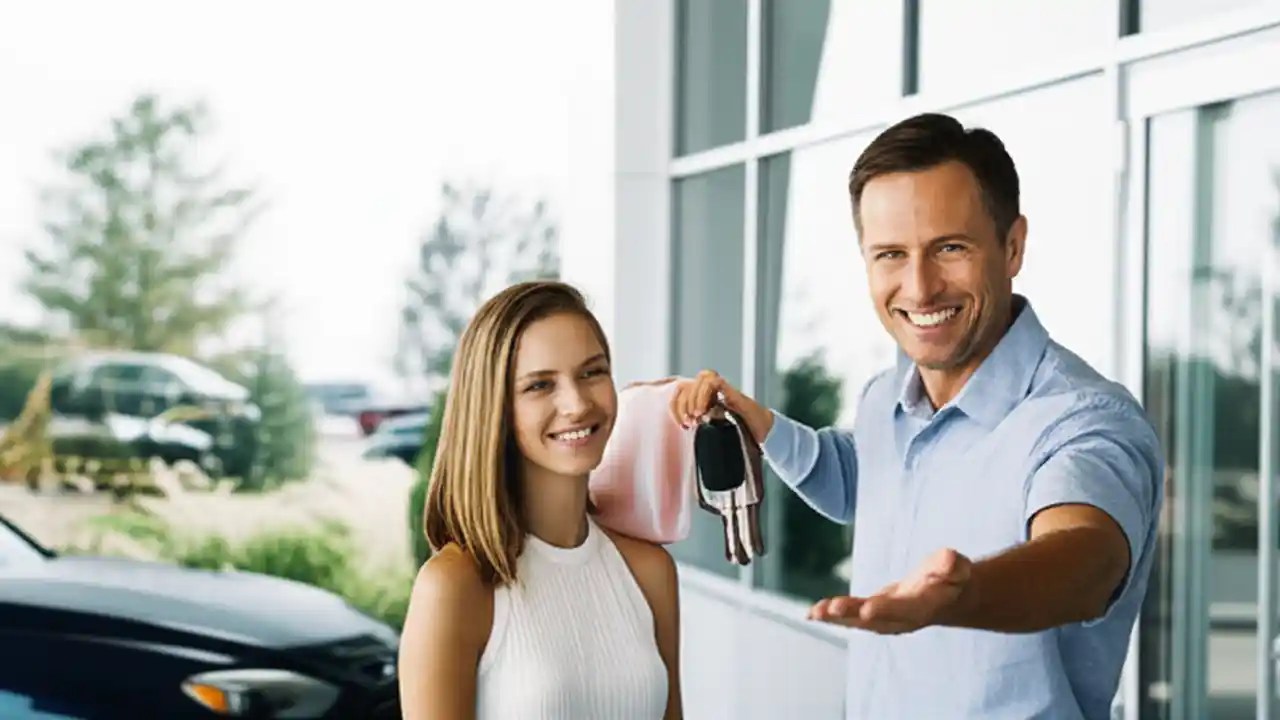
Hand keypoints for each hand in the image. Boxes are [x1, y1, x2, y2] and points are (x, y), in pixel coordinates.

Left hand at [668, 370, 772, 443]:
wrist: (763, 431)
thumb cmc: (740, 432)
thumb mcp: (712, 429)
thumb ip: (699, 425)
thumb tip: (683, 434)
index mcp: (705, 398)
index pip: (681, 390)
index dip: (675, 406)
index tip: (681, 425)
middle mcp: (713, 391)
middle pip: (688, 383)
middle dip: (683, 405)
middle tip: (689, 423)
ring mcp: (724, 389)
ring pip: (701, 377)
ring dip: (693, 398)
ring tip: (697, 417)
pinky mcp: (733, 391)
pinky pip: (714, 381)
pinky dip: (704, 395)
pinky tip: (705, 412)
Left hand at [808, 548, 971, 633]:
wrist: (946, 596)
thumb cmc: (950, 578)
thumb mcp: (957, 568)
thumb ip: (952, 566)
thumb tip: (950, 559)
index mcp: (922, 607)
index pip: (903, 610)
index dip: (886, 609)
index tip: (867, 608)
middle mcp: (900, 618)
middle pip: (874, 618)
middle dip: (852, 614)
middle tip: (832, 608)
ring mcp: (884, 618)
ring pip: (857, 621)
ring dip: (835, 617)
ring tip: (814, 613)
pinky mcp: (872, 613)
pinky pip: (849, 616)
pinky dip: (830, 616)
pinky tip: (811, 614)